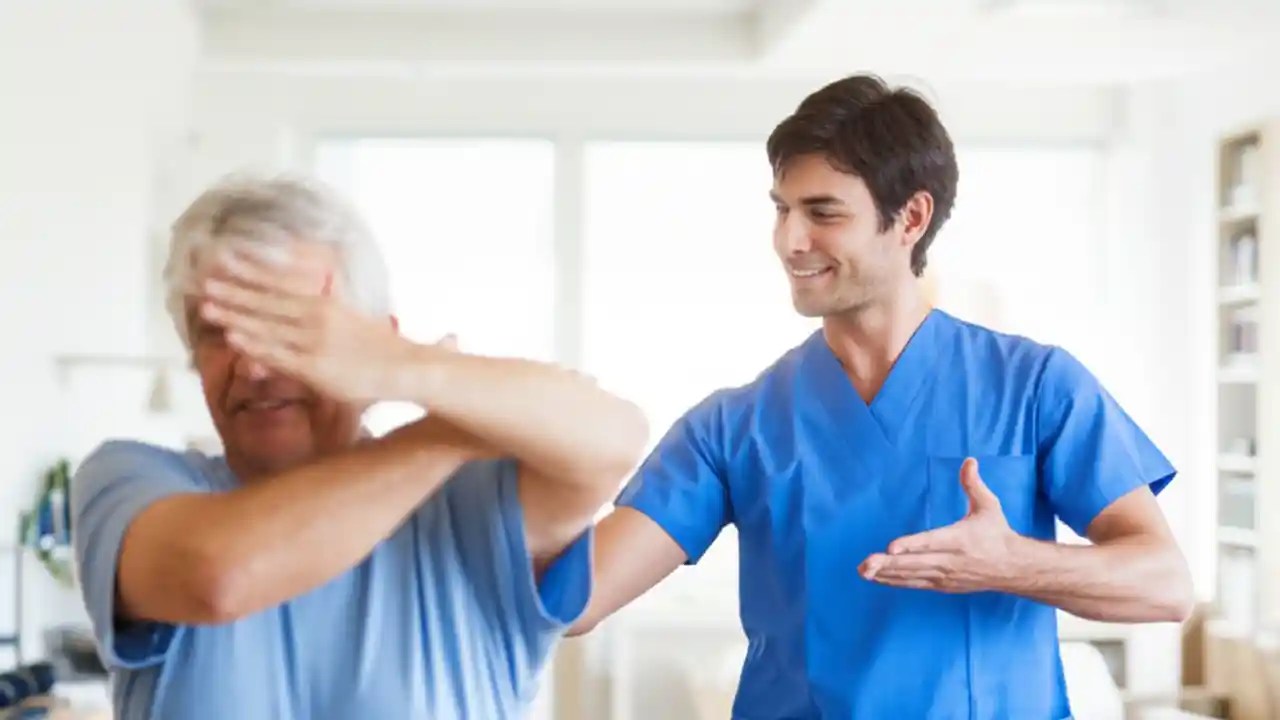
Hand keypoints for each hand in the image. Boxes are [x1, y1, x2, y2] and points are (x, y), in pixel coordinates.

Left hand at [199, 242, 435, 403]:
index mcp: (326, 303)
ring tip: (207, 307)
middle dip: (233, 292)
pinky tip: (233, 337)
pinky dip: (254, 344)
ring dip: (235, 316)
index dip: (250, 271)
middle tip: (203, 282)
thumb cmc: (380, 347)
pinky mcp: (315, 368)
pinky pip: (277, 355)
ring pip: (267, 327)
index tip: (225, 259)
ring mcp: (314, 343)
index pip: (280, 283)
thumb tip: (318, 286)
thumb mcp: (353, 315)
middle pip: (267, 302)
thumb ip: (330, 303)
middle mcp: (318, 318)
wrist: (405, 368)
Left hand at [859, 458, 1019, 592]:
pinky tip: (877, 578)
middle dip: (889, 564)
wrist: (1013, 568)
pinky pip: (915, 584)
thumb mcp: (988, 506)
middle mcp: (950, 561)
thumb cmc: (997, 533)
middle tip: (866, 564)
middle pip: (916, 563)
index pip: (932, 542)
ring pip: (912, 576)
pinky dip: (896, 582)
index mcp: (960, 539)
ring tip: (864, 571)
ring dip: (886, 574)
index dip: (911, 545)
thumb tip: (969, 460)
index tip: (891, 547)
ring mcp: (945, 576)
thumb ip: (973, 484)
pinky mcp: (942, 586)